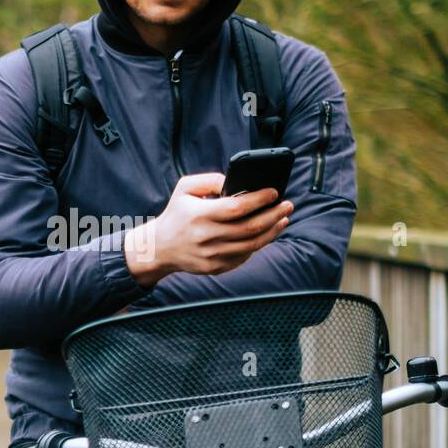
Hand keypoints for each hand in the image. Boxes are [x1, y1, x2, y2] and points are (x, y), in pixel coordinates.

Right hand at [123, 172, 292, 286]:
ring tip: (283, 219)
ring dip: (272, 231)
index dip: (259, 200)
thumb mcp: (184, 188)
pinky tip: (267, 233)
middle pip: (250, 228)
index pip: (237, 207)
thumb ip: (210, 179)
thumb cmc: (177, 213)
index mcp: (199, 215)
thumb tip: (236, 182)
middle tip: (287, 205)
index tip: (274, 192)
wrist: (159, 248)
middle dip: (274, 215)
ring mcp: (212, 255)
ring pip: (252, 245)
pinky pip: (244, 256)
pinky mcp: (216, 268)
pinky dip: (259, 244)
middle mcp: (206, 237)